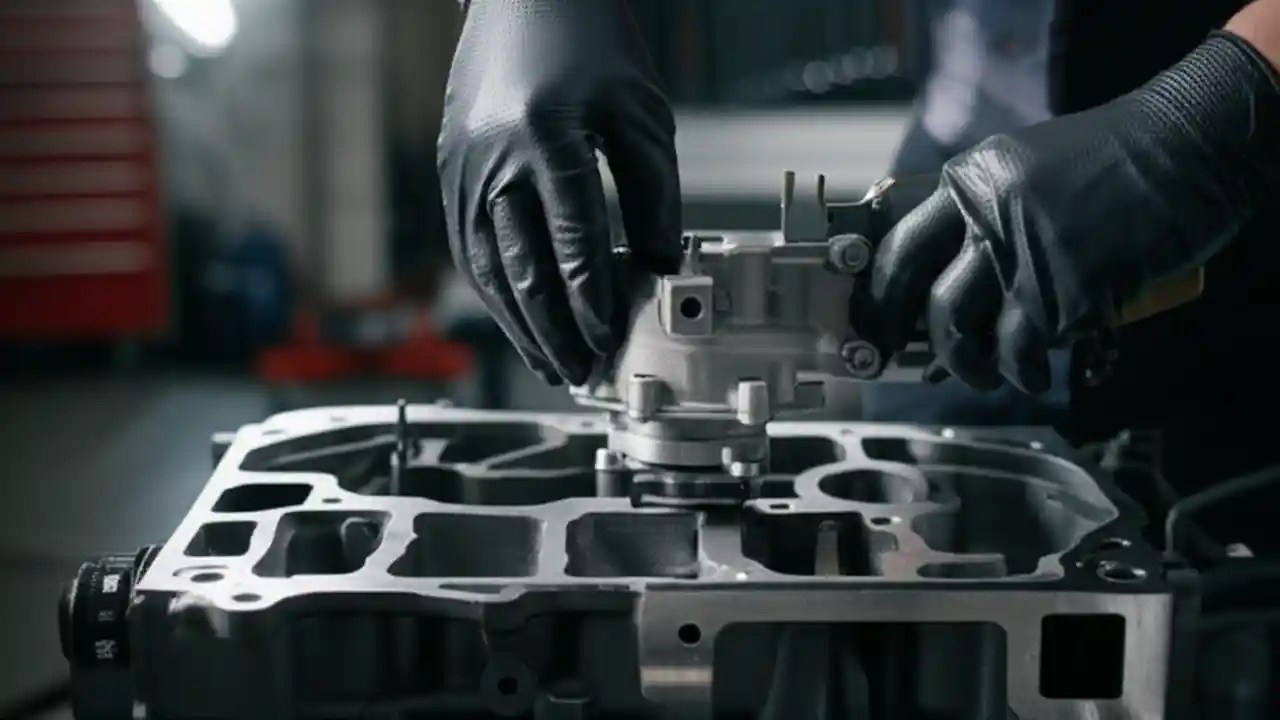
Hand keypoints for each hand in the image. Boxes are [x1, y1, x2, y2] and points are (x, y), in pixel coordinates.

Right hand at [438, 0, 681, 386]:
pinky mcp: (451, 174)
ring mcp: (463, 169)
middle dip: (555, 331)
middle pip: (524, 270)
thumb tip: (662, 264)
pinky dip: (494, 293)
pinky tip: (518, 320)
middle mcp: (494, 160)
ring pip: (487, 270)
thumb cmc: (588, 45)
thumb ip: (655, 194)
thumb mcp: (640, 113)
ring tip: (548, 362)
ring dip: (518, 325)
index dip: (594, 304)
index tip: (611, 339)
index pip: (574, 246)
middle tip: (580, 372)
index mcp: (546, 138)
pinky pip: (469, 248)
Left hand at [864, 31, 1279, 394]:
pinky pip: (1023, 349)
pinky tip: (1035, 376)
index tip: (874, 326)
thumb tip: (945, 279)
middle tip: (923, 367)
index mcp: (968, 183)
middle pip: (928, 301)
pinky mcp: (1067, 290)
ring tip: (988, 376)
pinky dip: (1025, 372)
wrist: (1185, 144)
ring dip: (972, 369)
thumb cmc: (1110, 160)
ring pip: (966, 333)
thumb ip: (979, 213)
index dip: (878, 297)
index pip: (899, 247)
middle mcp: (986, 217)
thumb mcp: (1022, 169)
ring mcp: (1025, 255)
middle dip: (922, 347)